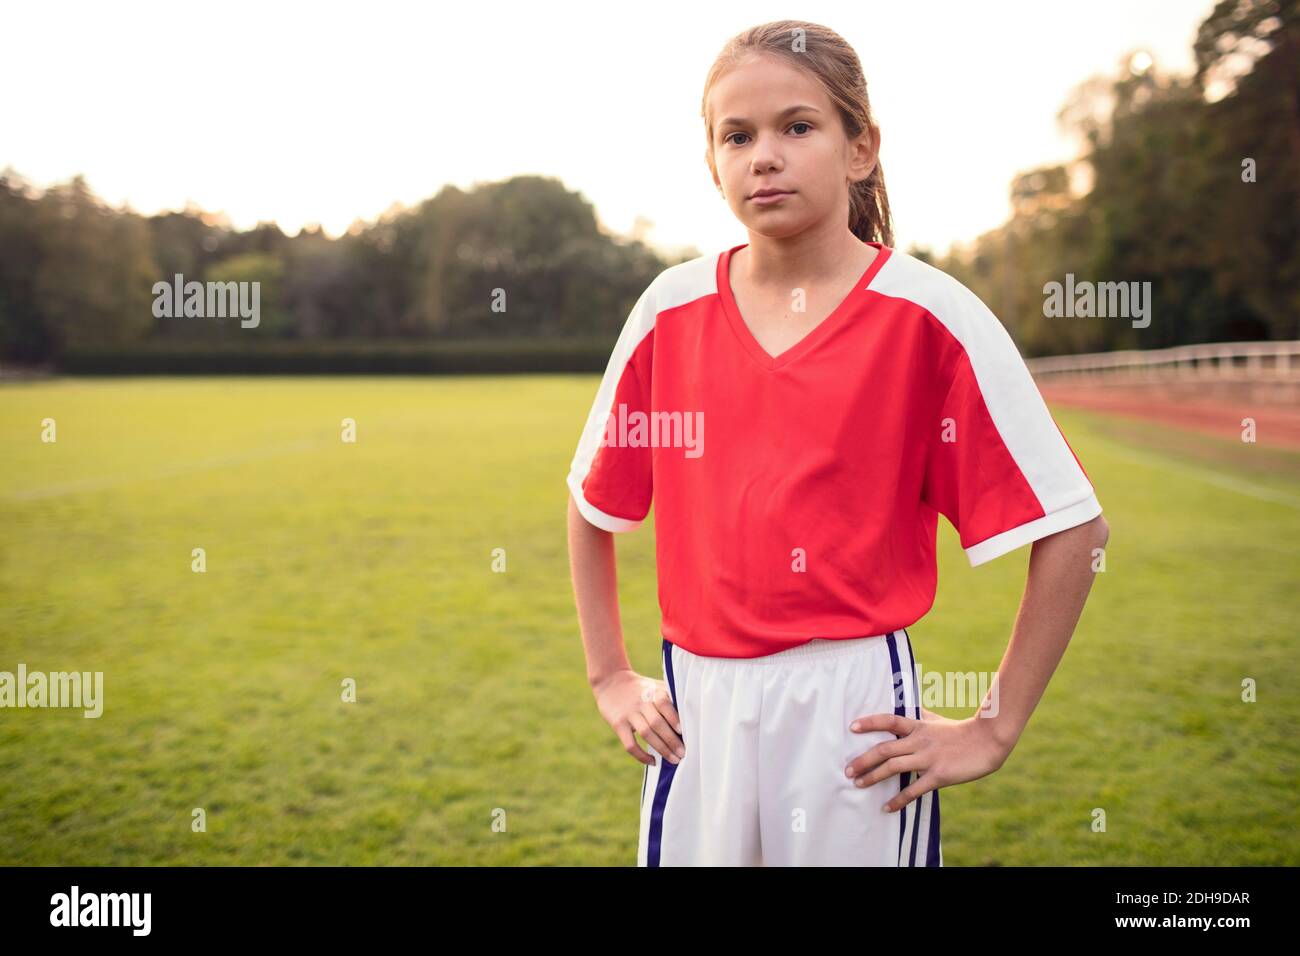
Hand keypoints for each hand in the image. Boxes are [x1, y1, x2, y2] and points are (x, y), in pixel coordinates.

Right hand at [592, 669, 684, 766]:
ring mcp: (629, 714)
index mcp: (653, 692)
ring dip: (662, 748)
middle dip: (672, 740)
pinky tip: (652, 761)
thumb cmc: (641, 688)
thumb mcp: (655, 686)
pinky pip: (630, 744)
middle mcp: (641, 702)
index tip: (684, 732)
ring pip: (646, 734)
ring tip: (674, 759)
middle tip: (683, 754)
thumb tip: (691, 717)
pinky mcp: (618, 724)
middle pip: (657, 723)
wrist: (611, 681)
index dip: (674, 718)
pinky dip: (641, 755)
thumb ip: (670, 697)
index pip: (664, 704)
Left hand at [845, 707, 1008, 812]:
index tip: (852, 727)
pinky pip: (913, 789)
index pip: (889, 721)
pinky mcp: (938, 776)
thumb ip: (920, 715)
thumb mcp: (937, 720)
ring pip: (893, 768)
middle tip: (847, 770)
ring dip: (873, 777)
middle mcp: (919, 741)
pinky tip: (886, 807)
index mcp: (918, 726)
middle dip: (863, 760)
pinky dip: (898, 800)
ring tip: (858, 784)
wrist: (987, 742)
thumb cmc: (960, 731)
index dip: (870, 722)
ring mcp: (928, 759)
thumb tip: (905, 706)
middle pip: (884, 749)